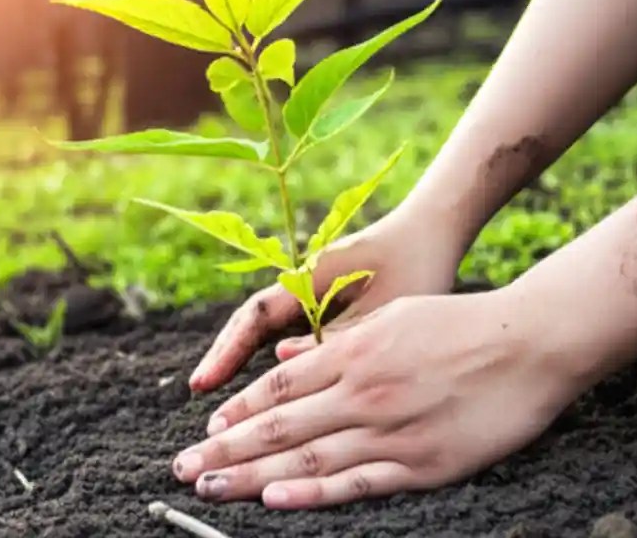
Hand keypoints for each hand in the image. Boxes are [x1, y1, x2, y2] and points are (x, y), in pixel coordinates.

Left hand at [172, 287, 593, 508]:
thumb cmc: (462, 324)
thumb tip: (287, 359)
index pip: (278, 389)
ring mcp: (390, 428)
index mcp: (353, 353)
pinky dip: (312, 492)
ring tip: (209, 487)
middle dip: (224, 449)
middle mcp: (361, 390)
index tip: (206, 429)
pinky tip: (275, 499)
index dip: (237, 412)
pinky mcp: (421, 462)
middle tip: (183, 467)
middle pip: (277, 426)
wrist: (529, 343)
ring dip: (250, 475)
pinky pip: (356, 482)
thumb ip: (337, 342)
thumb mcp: (392, 318)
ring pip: (305, 457)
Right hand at [188, 203, 468, 391]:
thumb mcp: (382, 310)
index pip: (256, 315)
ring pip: (270, 330)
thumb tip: (282, 361)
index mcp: (311, 277)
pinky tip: (274, 394)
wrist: (435, 232)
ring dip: (248, 361)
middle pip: (253, 323)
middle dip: (226, 358)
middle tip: (200, 394)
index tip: (203, 383)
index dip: (228, 350)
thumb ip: (336, 337)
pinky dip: (281, 362)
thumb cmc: (416, 266)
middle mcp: (304, 284)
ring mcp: (314, 294)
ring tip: (228, 404)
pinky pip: (294, 333)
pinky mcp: (330, 305)